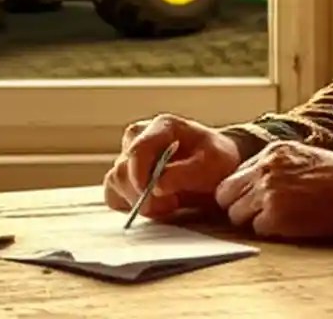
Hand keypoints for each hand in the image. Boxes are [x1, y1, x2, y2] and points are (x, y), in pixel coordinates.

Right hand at [103, 113, 241, 219]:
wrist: (218, 168)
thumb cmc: (217, 161)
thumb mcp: (212, 165)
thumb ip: (185, 173)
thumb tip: (156, 186)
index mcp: (162, 126)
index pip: (138, 151)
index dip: (141, 177)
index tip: (155, 196)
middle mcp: (140, 136)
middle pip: (122, 170)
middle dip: (144, 195)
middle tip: (172, 203)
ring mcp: (129, 155)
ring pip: (115, 183)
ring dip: (138, 202)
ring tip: (169, 203)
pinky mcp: (125, 175)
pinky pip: (114, 195)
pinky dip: (130, 206)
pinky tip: (155, 206)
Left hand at [213, 140, 332, 239]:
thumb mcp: (301, 156)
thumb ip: (274, 167)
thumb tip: (252, 185)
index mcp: (271, 152)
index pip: (235, 175)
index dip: (241, 192)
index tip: (251, 201)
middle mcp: (264, 169)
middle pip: (225, 194)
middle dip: (238, 206)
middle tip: (259, 214)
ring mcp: (268, 192)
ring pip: (235, 214)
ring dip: (253, 220)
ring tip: (280, 219)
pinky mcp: (276, 215)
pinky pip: (257, 229)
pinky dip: (270, 232)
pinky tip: (291, 225)